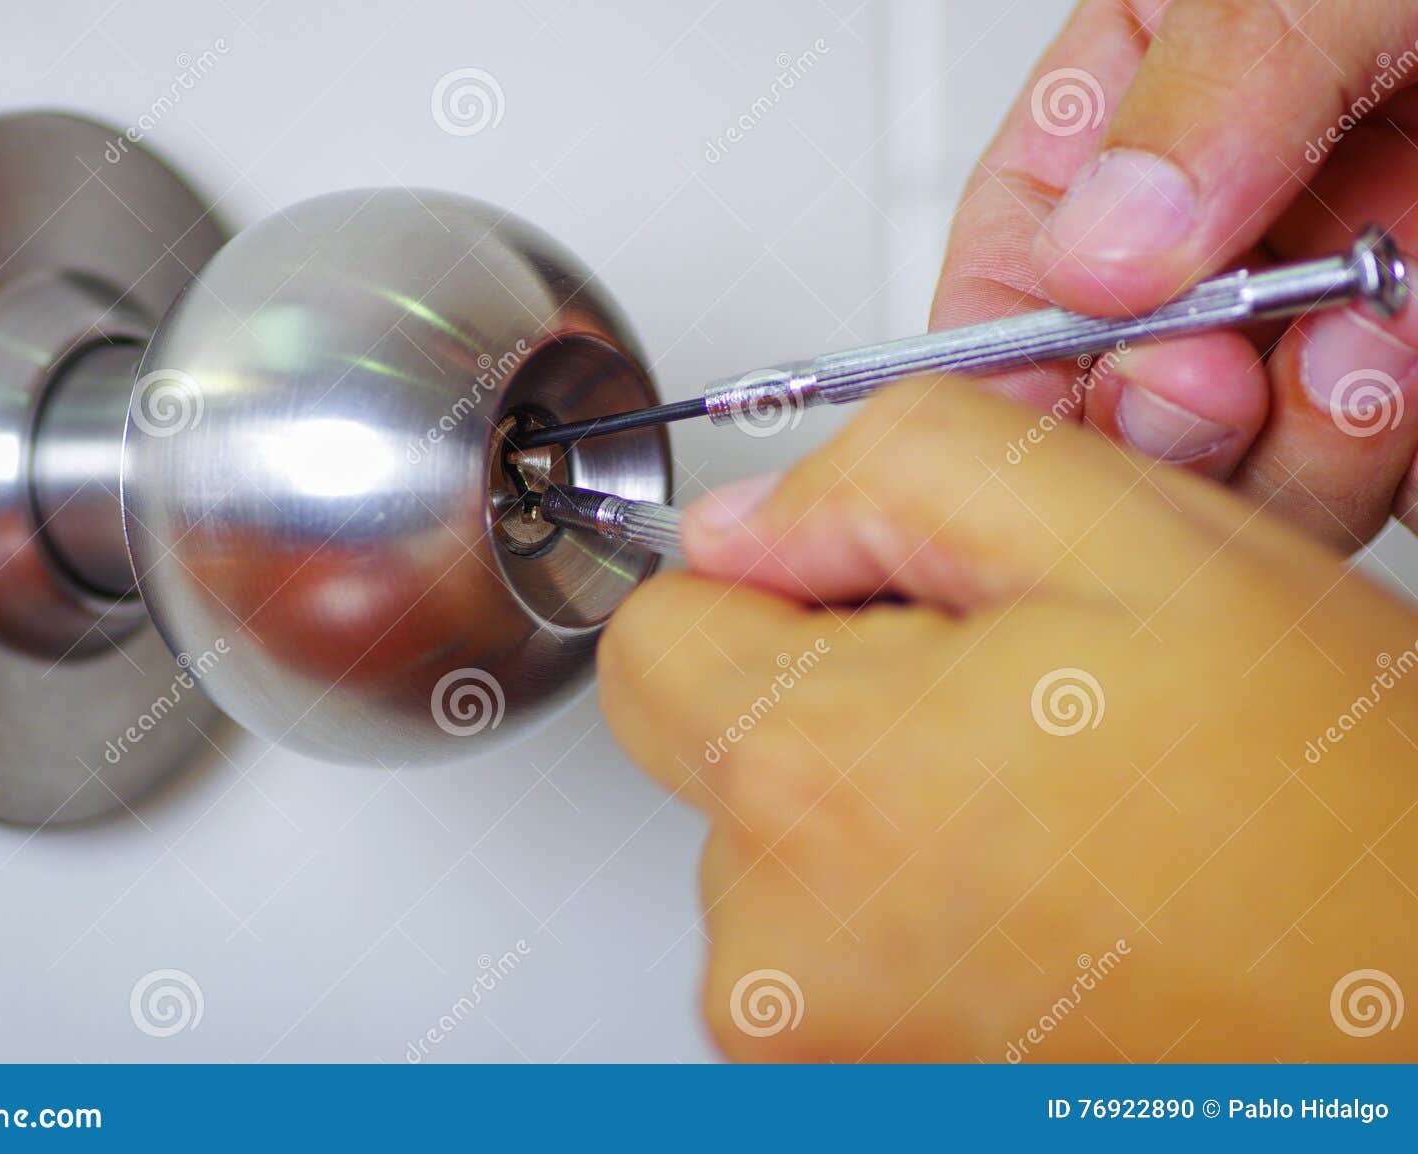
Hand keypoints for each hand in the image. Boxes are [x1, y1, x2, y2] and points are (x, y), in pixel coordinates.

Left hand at [600, 378, 1417, 1061]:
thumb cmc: (1331, 818)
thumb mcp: (1130, 539)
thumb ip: (895, 476)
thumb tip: (744, 522)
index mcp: (815, 778)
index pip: (654, 634)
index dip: (771, 589)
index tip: (878, 603)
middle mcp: (777, 943)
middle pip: (711, 747)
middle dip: (827, 700)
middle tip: (1011, 712)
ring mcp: (810, 1046)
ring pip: (772, 851)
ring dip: (880, 814)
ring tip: (1053, 819)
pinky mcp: (857, 1099)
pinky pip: (820, 950)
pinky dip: (907, 910)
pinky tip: (1040, 902)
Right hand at [934, 0, 1417, 550]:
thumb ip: (1219, 77)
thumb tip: (1101, 247)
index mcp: (1151, 110)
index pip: (1012, 277)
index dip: (1011, 365)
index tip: (1062, 408)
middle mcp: (1239, 226)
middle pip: (1122, 407)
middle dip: (1166, 421)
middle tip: (1224, 383)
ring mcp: (1348, 312)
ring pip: (1258, 473)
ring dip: (1306, 451)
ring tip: (1378, 348)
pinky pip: (1399, 484)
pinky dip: (1406, 459)